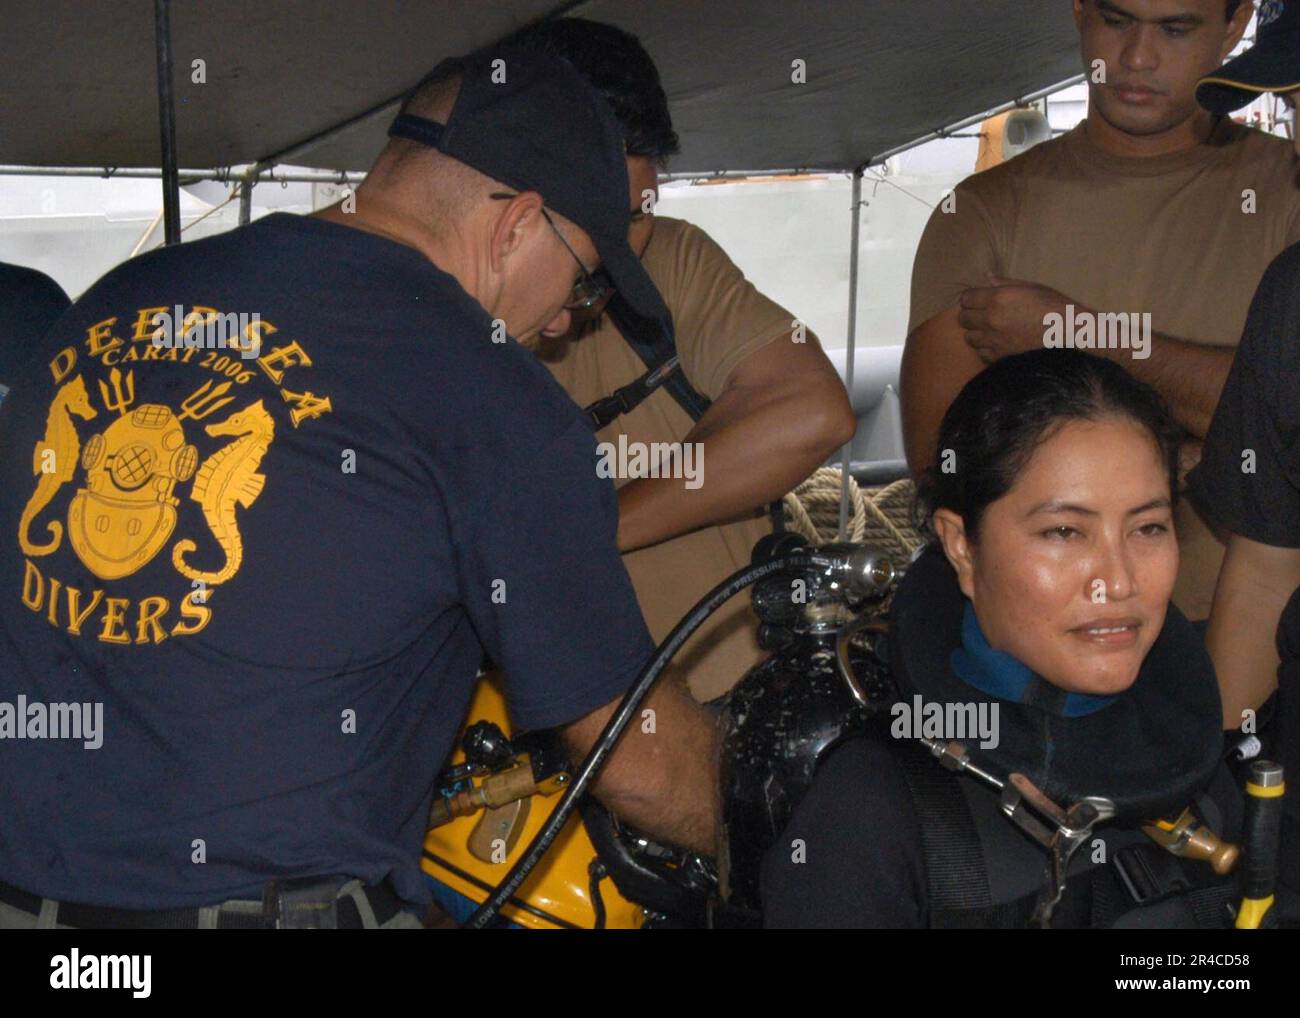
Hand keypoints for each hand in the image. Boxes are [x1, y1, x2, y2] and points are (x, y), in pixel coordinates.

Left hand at [958, 275, 1079, 363]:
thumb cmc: (1052, 303)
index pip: (966, 299)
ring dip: (976, 333)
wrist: (1067, 328)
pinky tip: (995, 343)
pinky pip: (981, 353)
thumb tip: (986, 277)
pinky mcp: (1001, 354)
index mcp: (997, 298)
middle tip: (981, 314)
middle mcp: (991, 319)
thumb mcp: (1030, 286)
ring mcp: (995, 339)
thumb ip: (1004, 283)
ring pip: (969, 338)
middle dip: (969, 315)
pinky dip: (985, 349)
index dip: (970, 299)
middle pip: (963, 319)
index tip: (976, 300)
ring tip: (987, 330)